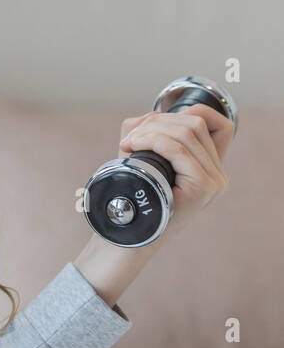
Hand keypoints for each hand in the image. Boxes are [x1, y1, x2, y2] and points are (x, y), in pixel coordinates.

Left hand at [117, 103, 233, 237]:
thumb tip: (150, 114)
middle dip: (157, 121)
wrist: (128, 235)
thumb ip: (148, 132)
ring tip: (128, 143)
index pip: (220, 124)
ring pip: (186, 132)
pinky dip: (152, 141)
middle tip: (130, 138)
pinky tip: (132, 146)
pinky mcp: (203, 187)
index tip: (157, 122)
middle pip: (195, 123)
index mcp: (210, 167)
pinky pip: (179, 150)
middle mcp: (218, 174)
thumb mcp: (142, 158)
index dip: (193, 111)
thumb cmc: (132, 198)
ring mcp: (214, 181)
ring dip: (151, 130)